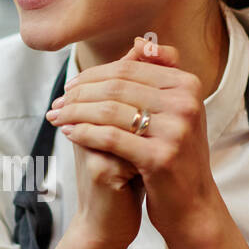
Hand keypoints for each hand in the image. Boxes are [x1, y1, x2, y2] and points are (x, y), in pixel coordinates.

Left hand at [47, 37, 224, 248]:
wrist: (192, 205)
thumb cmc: (176, 155)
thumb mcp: (175, 111)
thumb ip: (159, 76)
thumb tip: (139, 43)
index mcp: (188, 85)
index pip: (129, 68)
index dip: (94, 75)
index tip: (71, 86)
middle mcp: (186, 103)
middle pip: (117, 86)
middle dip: (80, 93)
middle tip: (58, 102)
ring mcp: (176, 130)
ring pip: (110, 109)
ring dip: (76, 112)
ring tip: (57, 116)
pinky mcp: (161, 157)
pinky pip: (110, 137)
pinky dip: (84, 133)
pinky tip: (68, 133)